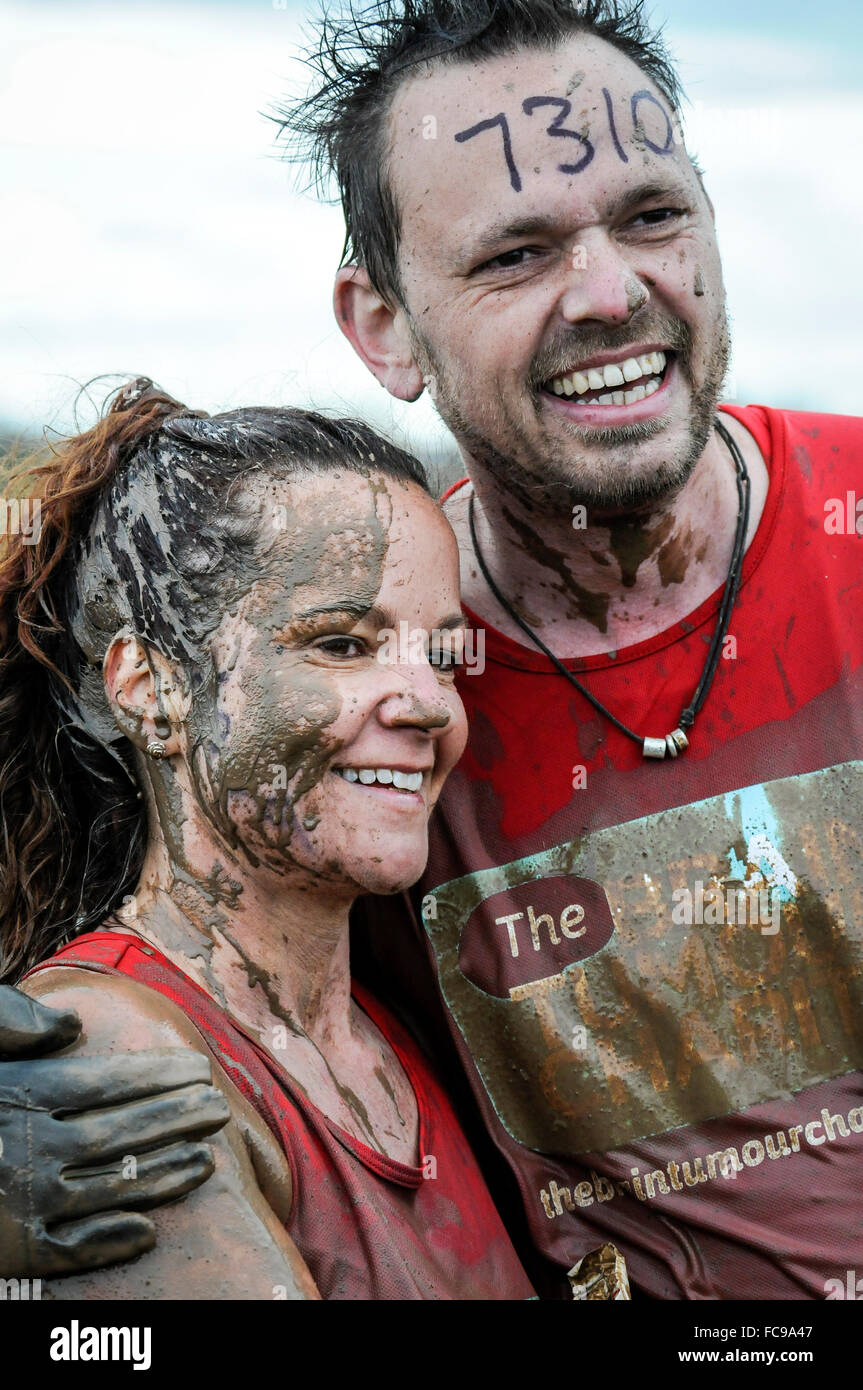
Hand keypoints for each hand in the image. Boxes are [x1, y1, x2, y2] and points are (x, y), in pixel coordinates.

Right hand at [0, 984, 229, 1276]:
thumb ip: (12, 1023)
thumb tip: (72, 1026)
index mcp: (21, 1093)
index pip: (108, 1081)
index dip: (159, 1075)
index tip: (198, 1067)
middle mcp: (31, 1146)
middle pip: (123, 1131)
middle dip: (178, 1118)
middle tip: (221, 1108)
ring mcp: (24, 1201)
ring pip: (111, 1188)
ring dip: (163, 1175)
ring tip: (206, 1160)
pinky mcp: (13, 1247)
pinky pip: (71, 1250)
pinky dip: (111, 1241)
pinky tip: (147, 1231)